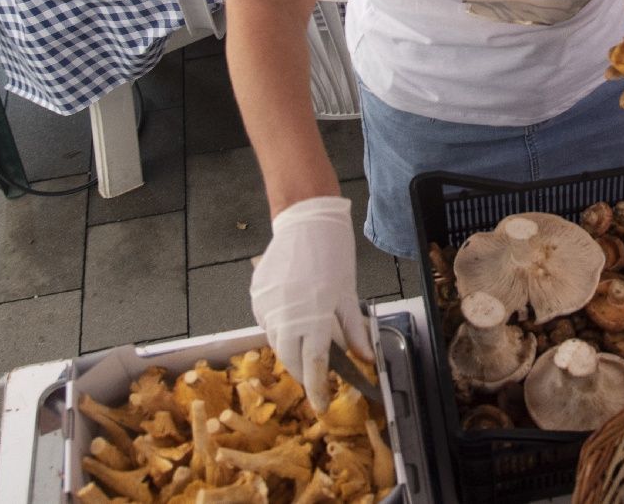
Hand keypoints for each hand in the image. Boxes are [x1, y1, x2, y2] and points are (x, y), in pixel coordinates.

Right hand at [250, 195, 372, 410]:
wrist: (306, 220)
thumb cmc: (332, 255)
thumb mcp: (348, 294)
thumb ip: (354, 330)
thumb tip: (367, 359)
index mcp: (314, 316)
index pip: (314, 364)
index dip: (318, 387)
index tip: (320, 404)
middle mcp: (287, 315)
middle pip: (290, 358)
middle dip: (302, 372)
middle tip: (314, 378)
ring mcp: (267, 305)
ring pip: (277, 341)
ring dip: (291, 348)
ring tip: (306, 343)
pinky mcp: (256, 295)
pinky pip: (267, 321)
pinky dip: (280, 327)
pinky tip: (292, 317)